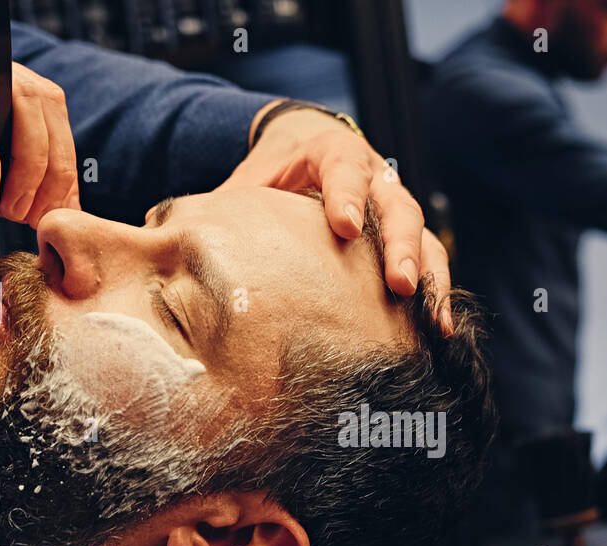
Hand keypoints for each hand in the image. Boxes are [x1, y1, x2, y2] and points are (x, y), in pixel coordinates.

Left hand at [221, 102, 453, 332]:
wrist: (303, 153)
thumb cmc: (272, 173)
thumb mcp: (248, 181)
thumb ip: (224, 207)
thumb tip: (166, 243)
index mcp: (332, 152)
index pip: (344, 166)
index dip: (347, 194)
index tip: (344, 226)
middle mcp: (375, 175)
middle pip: (398, 205)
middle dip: (401, 247)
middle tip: (398, 284)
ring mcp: (395, 207)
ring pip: (423, 236)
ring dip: (430, 278)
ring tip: (431, 320)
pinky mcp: (406, 236)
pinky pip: (430, 262)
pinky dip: (437, 295)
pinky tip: (439, 331)